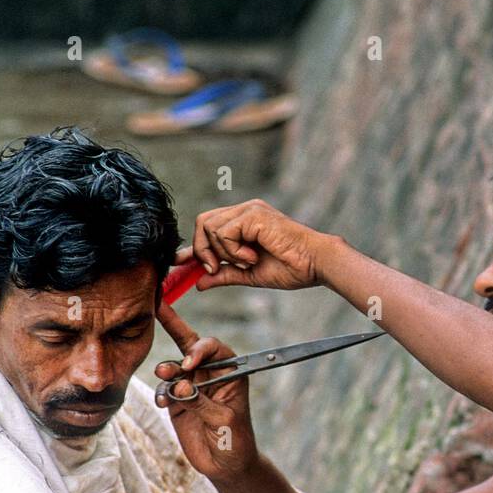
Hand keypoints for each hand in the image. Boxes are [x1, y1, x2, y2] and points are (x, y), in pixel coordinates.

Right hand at [153, 301, 258, 481]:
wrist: (225, 466)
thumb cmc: (235, 440)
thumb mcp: (224, 421)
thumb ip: (201, 403)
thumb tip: (180, 387)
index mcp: (230, 372)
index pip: (214, 348)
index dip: (200, 349)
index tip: (189, 362)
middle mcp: (209, 374)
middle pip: (189, 345)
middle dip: (174, 328)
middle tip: (160, 319)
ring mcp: (191, 387)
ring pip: (174, 368)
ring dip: (167, 369)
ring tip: (163, 374)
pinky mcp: (177, 403)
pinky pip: (165, 391)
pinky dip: (162, 394)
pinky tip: (164, 403)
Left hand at [177, 198, 330, 291]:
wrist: (314, 265)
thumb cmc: (290, 269)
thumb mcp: (249, 275)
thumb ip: (224, 275)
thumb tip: (198, 283)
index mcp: (244, 222)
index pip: (208, 228)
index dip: (192, 246)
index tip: (177, 262)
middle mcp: (245, 211)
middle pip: (203, 223)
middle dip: (203, 250)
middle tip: (218, 269)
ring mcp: (249, 210)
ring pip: (211, 227)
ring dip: (224, 253)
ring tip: (247, 262)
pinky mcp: (253, 214)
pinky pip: (225, 232)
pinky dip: (233, 250)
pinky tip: (252, 257)